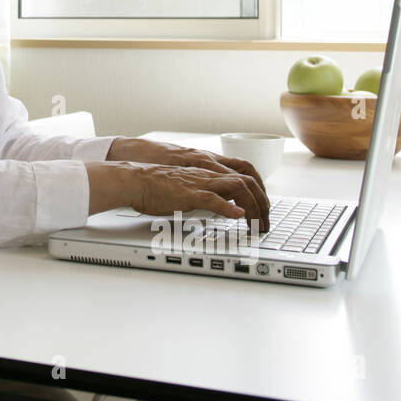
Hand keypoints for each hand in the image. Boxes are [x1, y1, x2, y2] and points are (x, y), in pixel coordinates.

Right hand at [105, 138, 269, 228]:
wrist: (135, 180)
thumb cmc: (155, 187)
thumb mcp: (186, 190)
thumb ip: (203, 196)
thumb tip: (217, 209)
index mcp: (208, 175)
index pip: (244, 179)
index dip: (258, 195)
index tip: (263, 213)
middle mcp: (208, 177)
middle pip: (248, 182)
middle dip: (263, 204)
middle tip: (265, 223)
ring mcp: (199, 184)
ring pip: (237, 188)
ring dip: (253, 208)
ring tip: (257, 224)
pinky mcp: (188, 194)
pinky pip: (213, 199)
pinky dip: (229, 208)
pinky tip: (238, 216)